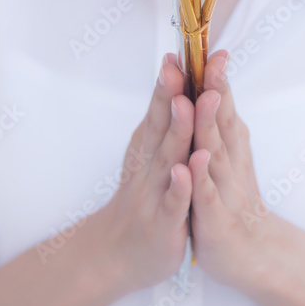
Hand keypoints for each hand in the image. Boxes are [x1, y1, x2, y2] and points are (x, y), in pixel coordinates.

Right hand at [96, 52, 194, 294]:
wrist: (118, 254)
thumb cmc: (142, 198)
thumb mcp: (150, 155)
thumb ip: (162, 121)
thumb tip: (172, 81)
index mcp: (150, 147)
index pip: (161, 108)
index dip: (170, 81)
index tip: (177, 52)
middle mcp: (150, 164)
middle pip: (162, 125)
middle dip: (171, 94)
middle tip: (178, 64)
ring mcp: (155, 193)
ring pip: (168, 158)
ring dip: (177, 131)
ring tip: (186, 104)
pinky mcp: (164, 222)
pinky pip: (173, 203)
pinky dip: (178, 187)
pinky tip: (184, 171)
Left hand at [187, 49, 276, 294]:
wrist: (251, 255)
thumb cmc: (233, 200)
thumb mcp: (226, 156)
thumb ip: (220, 123)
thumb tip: (215, 86)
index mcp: (229, 146)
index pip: (223, 106)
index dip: (218, 78)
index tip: (213, 49)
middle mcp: (229, 161)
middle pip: (222, 121)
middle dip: (216, 90)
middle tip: (212, 60)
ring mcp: (224, 189)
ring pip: (214, 153)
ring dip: (210, 126)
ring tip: (205, 99)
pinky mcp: (215, 218)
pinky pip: (206, 196)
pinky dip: (200, 179)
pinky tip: (193, 163)